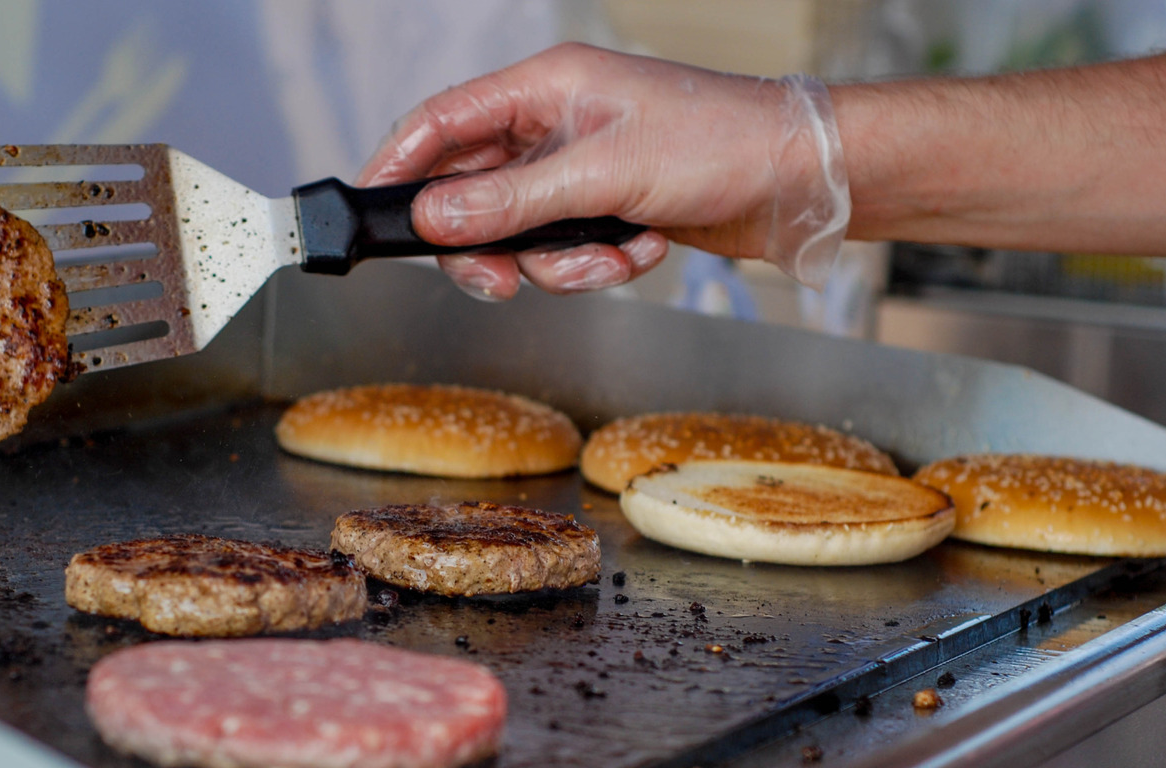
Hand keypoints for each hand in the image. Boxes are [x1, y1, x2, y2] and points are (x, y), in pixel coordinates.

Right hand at [357, 42, 846, 298]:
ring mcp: (576, 171)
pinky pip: (565, 253)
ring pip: (519, 237)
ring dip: (560, 264)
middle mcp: (553, 127)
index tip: (367, 210)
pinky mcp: (602, 210)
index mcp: (545, 88)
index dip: (397, 166)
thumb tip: (433, 218)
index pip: (442, 123)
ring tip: (612, 255)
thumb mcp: (604, 173)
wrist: (798, 181)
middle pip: (472, 195)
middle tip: (500, 281)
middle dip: (488, 246)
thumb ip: (511, 201)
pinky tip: (642, 248)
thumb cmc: (720, 143)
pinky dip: (598, 264)